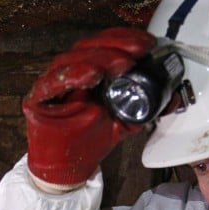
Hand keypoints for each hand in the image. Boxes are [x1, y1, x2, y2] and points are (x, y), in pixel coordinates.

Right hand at [24, 27, 156, 189]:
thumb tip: (172, 99)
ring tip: (120, 63)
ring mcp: (50, 85)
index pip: (102, 45)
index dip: (124, 39)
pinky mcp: (36, 101)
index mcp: (86, 72)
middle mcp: (67, 74)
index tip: (147, 44)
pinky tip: (90, 74)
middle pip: (86, 48)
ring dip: (98, 58)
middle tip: (138, 51)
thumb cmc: (89, 141)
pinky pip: (51, 84)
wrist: (67, 170)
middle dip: (115, 46)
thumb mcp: (123, 121)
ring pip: (70, 60)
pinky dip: (71, 76)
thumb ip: (144, 108)